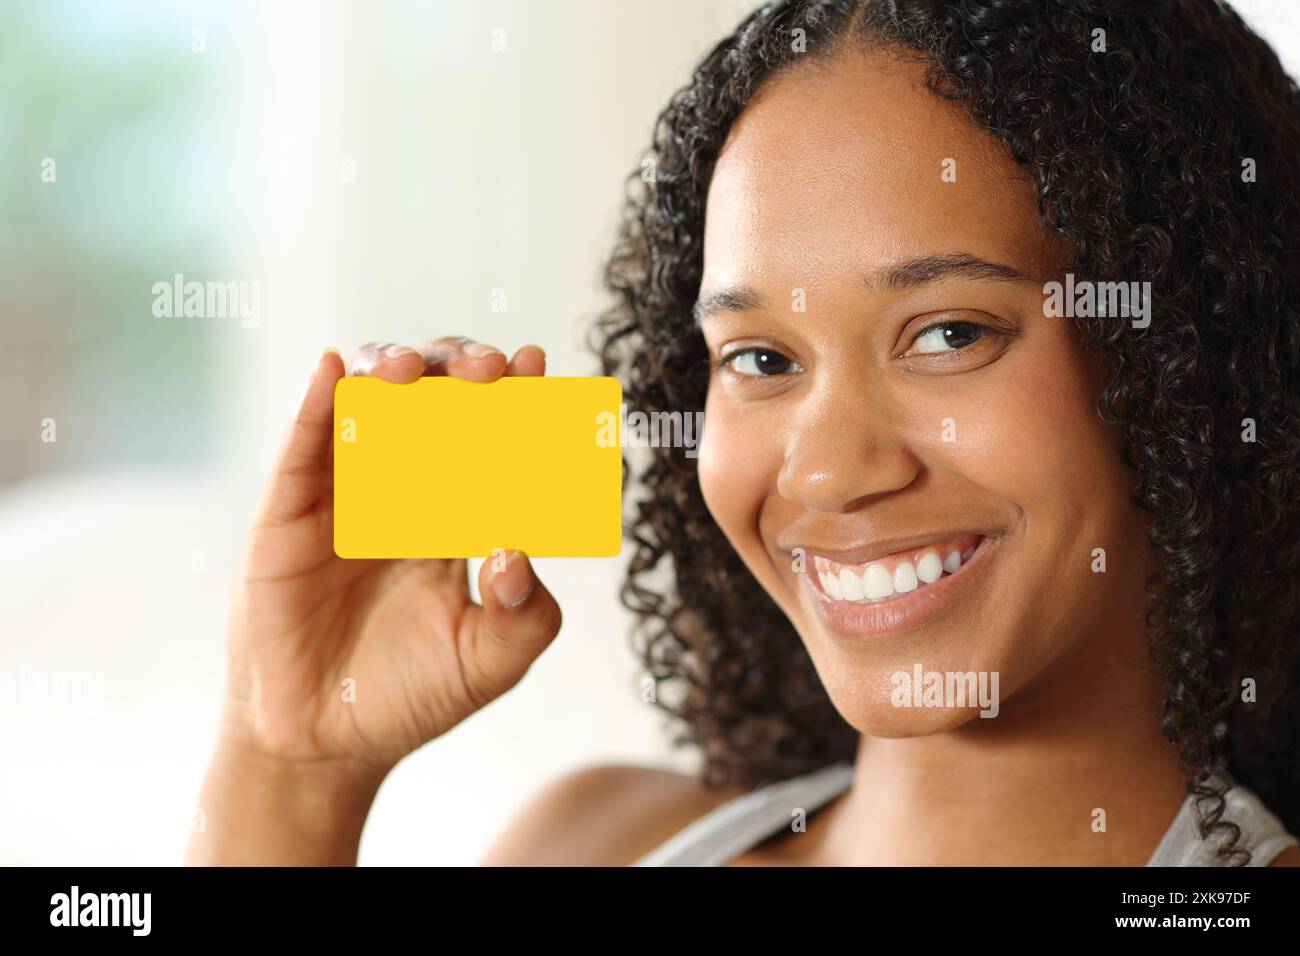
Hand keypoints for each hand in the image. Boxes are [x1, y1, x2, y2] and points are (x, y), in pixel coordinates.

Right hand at [222, 337, 562, 781]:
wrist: (325, 740)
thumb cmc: (413, 694)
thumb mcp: (489, 662)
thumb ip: (527, 617)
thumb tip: (522, 556)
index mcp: (460, 514)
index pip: (494, 441)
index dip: (516, 401)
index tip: (538, 368)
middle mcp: (405, 489)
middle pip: (435, 402)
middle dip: (462, 372)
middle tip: (489, 368)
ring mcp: (345, 494)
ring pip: (367, 406)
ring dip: (392, 372)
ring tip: (414, 371)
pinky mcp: (288, 512)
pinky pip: (301, 445)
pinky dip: (315, 403)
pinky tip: (335, 370)